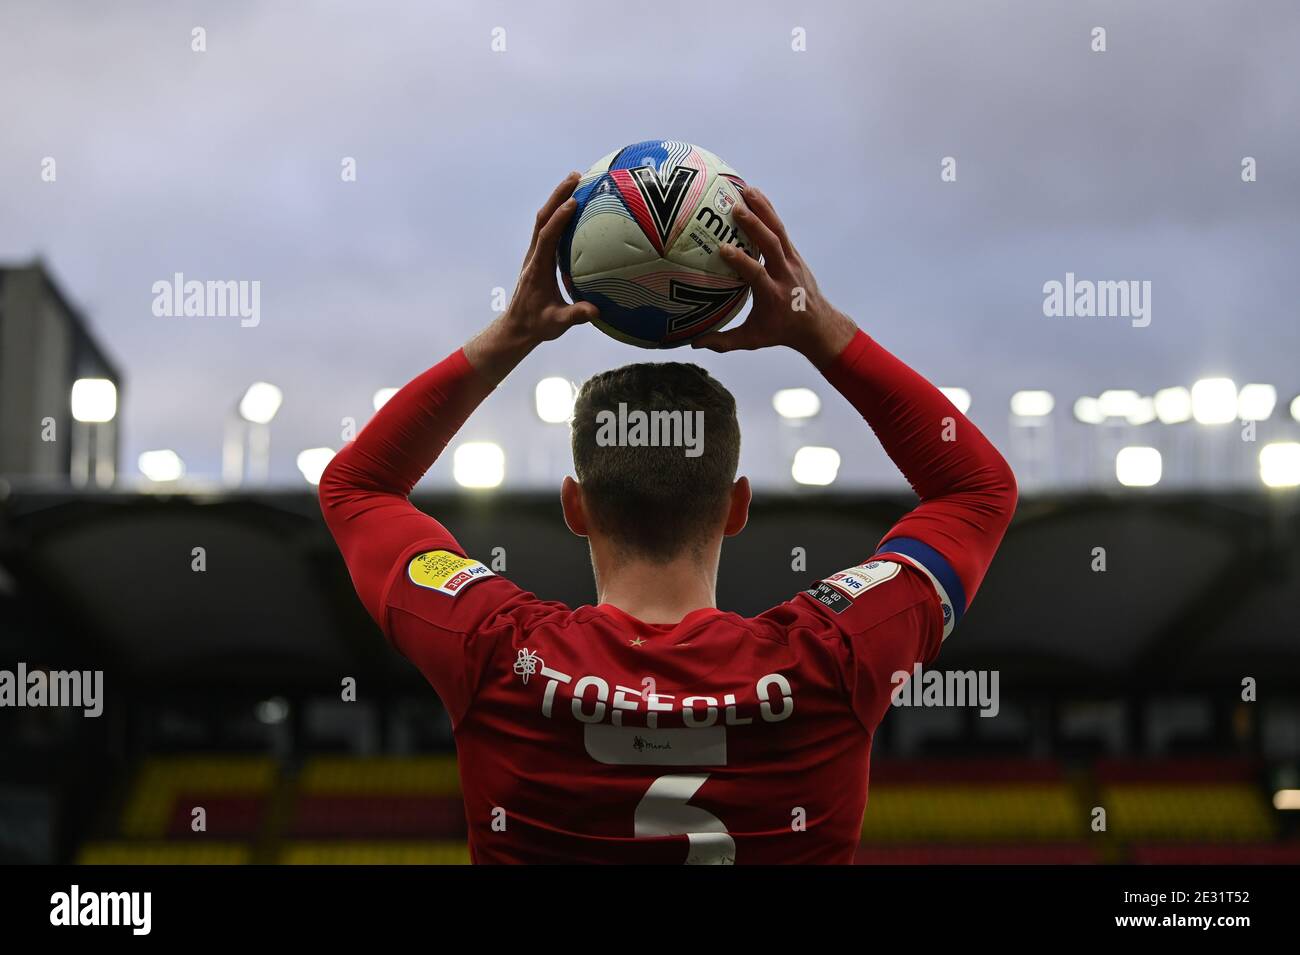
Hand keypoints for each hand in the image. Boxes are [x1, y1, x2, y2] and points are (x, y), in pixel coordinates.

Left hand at [466, 172, 598, 380]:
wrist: (517, 327)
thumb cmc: (537, 324)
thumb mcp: (556, 323)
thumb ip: (575, 315)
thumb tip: (595, 310)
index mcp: (538, 268)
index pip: (547, 237)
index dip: (559, 219)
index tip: (573, 201)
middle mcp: (534, 256)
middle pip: (542, 219)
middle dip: (558, 195)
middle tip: (576, 176)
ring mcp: (535, 254)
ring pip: (543, 220)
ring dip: (557, 199)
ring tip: (575, 181)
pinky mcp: (539, 256)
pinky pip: (548, 228)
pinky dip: (559, 213)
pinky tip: (574, 206)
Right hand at [691, 187, 856, 367]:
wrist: (816, 323)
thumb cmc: (779, 331)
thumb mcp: (752, 339)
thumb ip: (723, 342)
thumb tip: (693, 342)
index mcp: (772, 295)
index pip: (757, 274)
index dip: (742, 261)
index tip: (723, 249)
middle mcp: (784, 274)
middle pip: (772, 245)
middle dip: (755, 226)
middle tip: (735, 208)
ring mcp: (791, 261)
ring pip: (779, 231)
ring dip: (763, 209)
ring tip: (746, 189)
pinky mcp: (793, 254)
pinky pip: (781, 229)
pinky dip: (769, 211)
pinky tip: (755, 195)